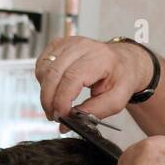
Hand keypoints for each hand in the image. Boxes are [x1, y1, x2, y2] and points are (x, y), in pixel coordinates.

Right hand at [35, 36, 150, 124]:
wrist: (123, 62)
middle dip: (49, 100)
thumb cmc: (121, 78)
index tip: (61, 116)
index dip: (62, 100)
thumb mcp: (116, 100)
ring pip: (44, 69)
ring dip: (45, 92)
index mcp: (99, 58)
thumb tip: (69, 121)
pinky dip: (43, 81)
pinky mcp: (59, 45)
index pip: (72, 78)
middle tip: (54, 116)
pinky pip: (41, 64)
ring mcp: (68, 43)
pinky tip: (54, 89)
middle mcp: (82, 46)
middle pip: (54, 73)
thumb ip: (94, 112)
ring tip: (56, 104)